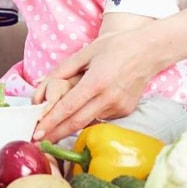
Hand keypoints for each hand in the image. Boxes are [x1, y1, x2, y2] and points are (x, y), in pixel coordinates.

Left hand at [32, 28, 160, 141]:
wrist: (150, 51)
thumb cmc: (116, 46)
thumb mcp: (86, 51)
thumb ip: (62, 70)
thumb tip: (39, 83)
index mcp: (96, 82)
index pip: (68, 107)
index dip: (51, 121)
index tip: (37, 132)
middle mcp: (108, 98)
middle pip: (76, 122)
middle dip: (56, 133)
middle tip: (38, 141)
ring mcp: (118, 107)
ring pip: (88, 121)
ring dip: (70, 127)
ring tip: (53, 130)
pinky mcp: (125, 111)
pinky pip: (101, 117)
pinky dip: (88, 116)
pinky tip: (81, 112)